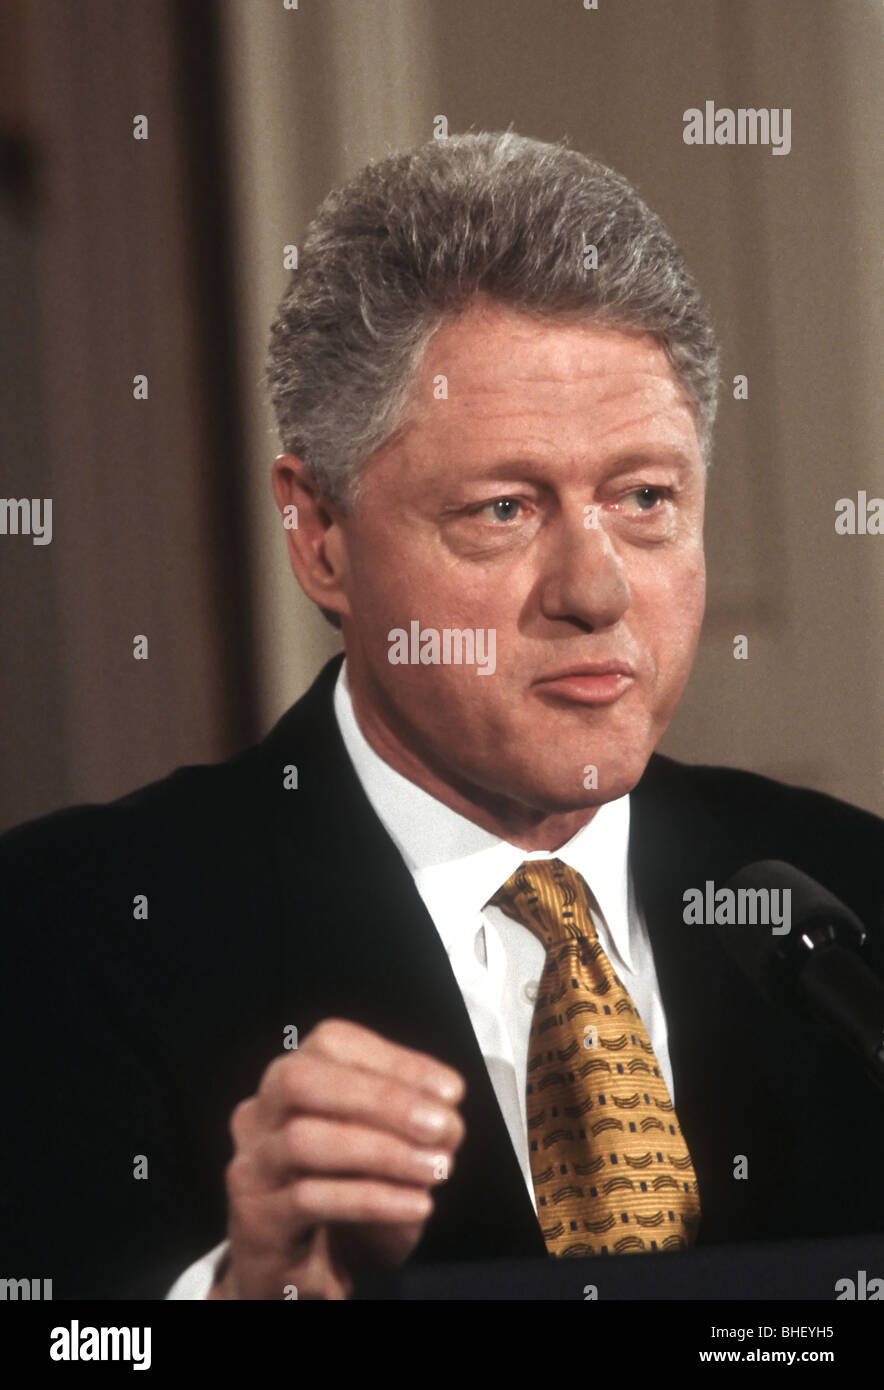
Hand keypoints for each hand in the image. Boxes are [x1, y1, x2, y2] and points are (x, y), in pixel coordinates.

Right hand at [209, 1018, 464, 1299]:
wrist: (298, 1275)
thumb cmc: (344, 1200)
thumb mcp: (381, 1152)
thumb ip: (408, 1124)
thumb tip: (446, 1116)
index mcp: (289, 1081)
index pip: (331, 1042)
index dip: (395, 1060)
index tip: (452, 1091)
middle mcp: (259, 1114)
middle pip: (304, 1080)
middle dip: (381, 1097)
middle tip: (443, 1125)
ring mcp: (251, 1166)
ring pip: (304, 1139)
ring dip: (383, 1151)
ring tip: (439, 1168)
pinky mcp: (255, 1220)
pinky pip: (310, 1199)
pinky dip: (373, 1199)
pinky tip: (417, 1204)